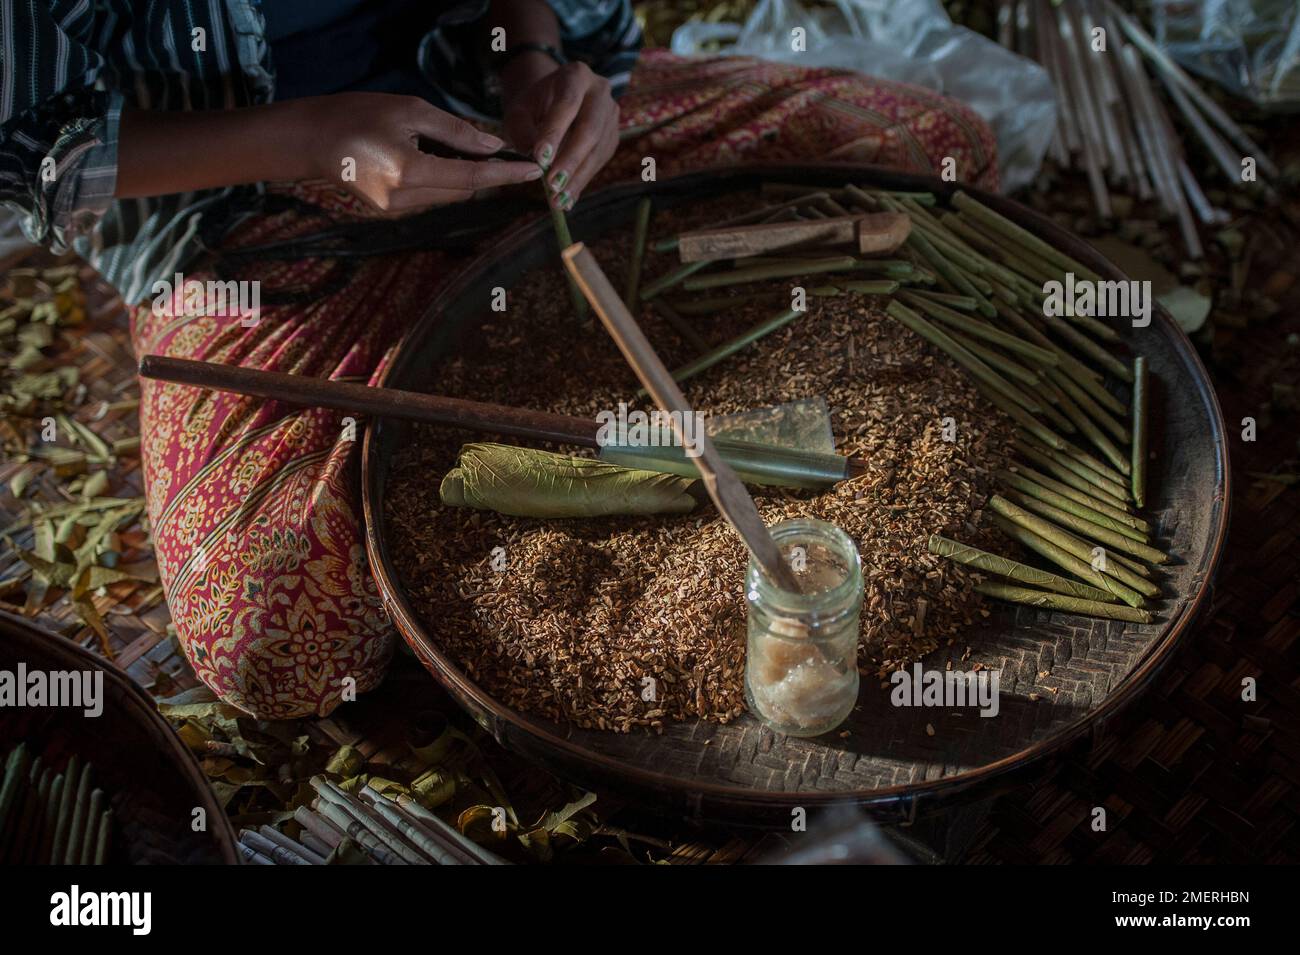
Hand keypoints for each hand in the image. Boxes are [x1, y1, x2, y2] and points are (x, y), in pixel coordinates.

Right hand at [307, 92, 541, 212]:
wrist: (310, 139)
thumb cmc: (358, 114)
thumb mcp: (410, 110)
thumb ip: (455, 131)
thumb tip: (494, 145)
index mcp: (408, 171)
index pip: (471, 178)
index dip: (505, 175)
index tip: (533, 171)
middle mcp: (403, 199)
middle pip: (463, 190)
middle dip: (482, 172)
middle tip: (493, 147)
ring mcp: (395, 211)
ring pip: (448, 195)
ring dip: (460, 176)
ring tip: (447, 147)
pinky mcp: (389, 213)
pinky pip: (430, 197)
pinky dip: (440, 180)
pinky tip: (426, 158)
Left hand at [501, 60, 618, 209]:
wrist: (552, 102)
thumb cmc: (533, 106)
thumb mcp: (519, 112)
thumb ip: (522, 130)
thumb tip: (538, 160)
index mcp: (576, 75)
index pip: (567, 104)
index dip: (555, 132)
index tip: (541, 159)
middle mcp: (601, 92)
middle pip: (590, 129)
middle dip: (570, 161)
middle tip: (552, 186)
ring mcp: (612, 115)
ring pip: (598, 150)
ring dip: (577, 178)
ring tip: (558, 200)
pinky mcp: (613, 136)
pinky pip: (600, 162)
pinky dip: (582, 181)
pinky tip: (567, 199)